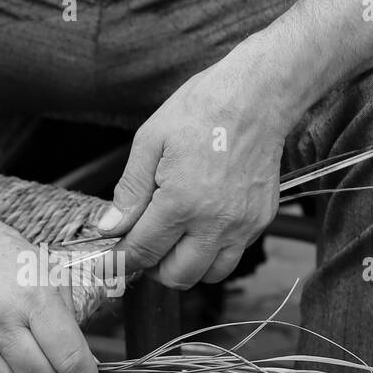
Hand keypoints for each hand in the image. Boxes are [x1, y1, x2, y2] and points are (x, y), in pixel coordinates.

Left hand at [97, 36, 291, 288]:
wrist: (257, 96)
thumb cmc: (203, 109)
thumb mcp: (150, 142)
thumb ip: (130, 191)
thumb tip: (110, 227)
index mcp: (181, 203)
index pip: (143, 252)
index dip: (122, 260)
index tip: (113, 260)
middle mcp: (215, 223)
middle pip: (178, 276)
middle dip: (155, 268)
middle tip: (145, 246)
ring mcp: (242, 225)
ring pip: (210, 274)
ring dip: (187, 266)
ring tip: (175, 240)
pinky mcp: (261, 220)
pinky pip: (234, 254)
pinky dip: (214, 251)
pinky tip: (202, 224)